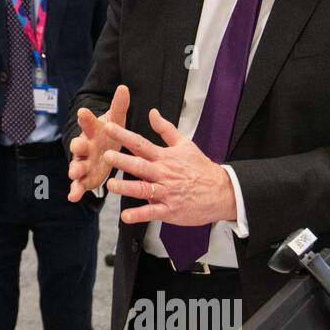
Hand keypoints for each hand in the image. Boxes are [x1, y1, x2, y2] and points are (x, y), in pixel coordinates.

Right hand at [67, 84, 129, 200]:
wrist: (105, 152)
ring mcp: (83, 162)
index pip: (88, 123)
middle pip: (78, 145)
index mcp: (92, 131)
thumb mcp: (116, 120)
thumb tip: (124, 87)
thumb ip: (119, 106)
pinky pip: (79, 184)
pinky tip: (73, 197)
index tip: (83, 112)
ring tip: (74, 174)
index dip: (85, 118)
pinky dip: (75, 190)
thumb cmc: (109, 135)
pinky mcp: (85, 177)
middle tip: (77, 146)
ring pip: (76, 165)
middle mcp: (85, 146)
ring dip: (74, 169)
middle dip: (77, 146)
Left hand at [100, 108, 236, 226]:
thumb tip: (152, 112)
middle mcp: (163, 174)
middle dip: (123, 160)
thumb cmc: (201, 169)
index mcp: (164, 157)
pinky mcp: (170, 209)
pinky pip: (153, 212)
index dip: (124, 135)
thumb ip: (166, 129)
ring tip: (111, 185)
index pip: (141, 143)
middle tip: (107, 155)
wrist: (222, 192)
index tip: (109, 128)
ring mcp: (167, 192)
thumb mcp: (185, 144)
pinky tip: (125, 216)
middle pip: (140, 165)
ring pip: (144, 189)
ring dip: (127, 188)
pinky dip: (139, 215)